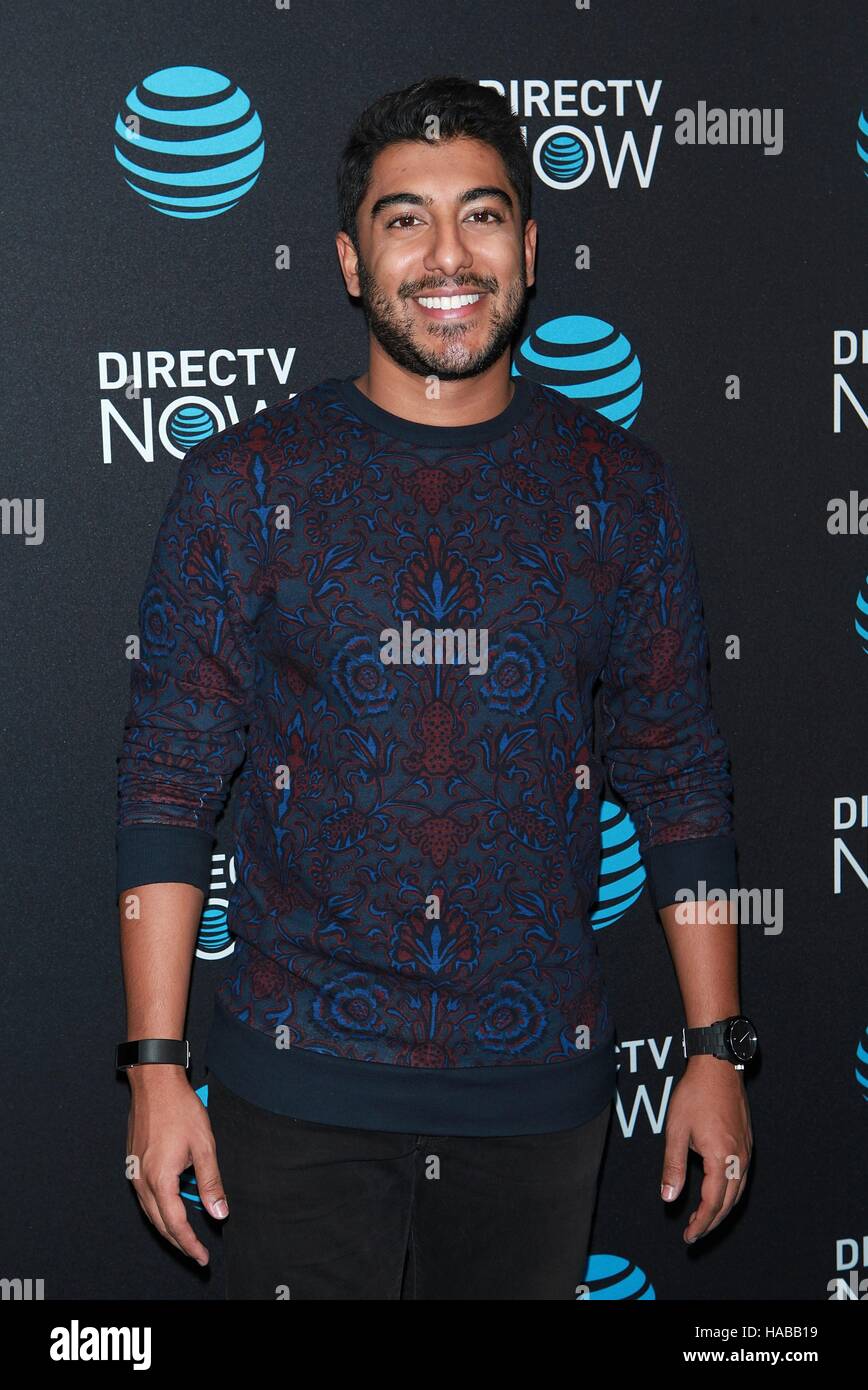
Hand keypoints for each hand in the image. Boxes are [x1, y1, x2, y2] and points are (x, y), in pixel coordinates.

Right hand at [126, 1066, 228, 1265]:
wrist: (154, 1084)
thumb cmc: (180, 1109)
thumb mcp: (204, 1145)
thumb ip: (211, 1182)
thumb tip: (219, 1213)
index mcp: (160, 1179)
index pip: (176, 1224)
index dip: (190, 1243)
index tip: (202, 1257)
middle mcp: (142, 1180)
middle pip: (160, 1224)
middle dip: (178, 1242)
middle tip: (196, 1254)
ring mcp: (134, 1172)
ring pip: (150, 1213)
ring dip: (168, 1228)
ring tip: (186, 1238)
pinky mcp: (133, 1164)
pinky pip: (145, 1198)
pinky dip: (158, 1211)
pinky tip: (170, 1210)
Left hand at [659, 1055, 752, 1243]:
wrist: (717, 1067)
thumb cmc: (694, 1095)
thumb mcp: (676, 1131)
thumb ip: (673, 1167)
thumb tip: (669, 1198)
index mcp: (721, 1158)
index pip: (713, 1203)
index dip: (701, 1223)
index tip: (688, 1236)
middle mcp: (739, 1158)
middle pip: (729, 1202)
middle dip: (712, 1222)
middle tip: (694, 1234)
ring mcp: (746, 1150)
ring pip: (738, 1192)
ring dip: (722, 1209)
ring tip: (704, 1219)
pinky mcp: (746, 1143)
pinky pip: (741, 1177)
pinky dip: (730, 1193)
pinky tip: (718, 1193)